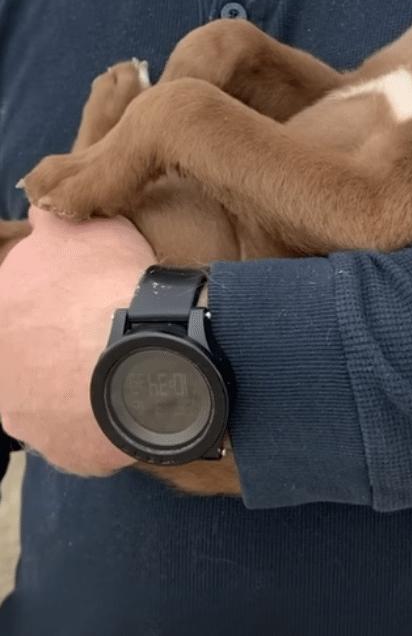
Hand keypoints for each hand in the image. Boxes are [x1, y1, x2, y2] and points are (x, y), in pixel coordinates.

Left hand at [0, 207, 155, 475]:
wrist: (143, 352)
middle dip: (54, 350)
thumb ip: (56, 222)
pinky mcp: (63, 453)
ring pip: (49, 402)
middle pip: (24, 360)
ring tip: (124, 374)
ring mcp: (25, 419)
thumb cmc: (105, 287)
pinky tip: (134, 405)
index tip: (76, 301)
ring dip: (76, 390)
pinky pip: (82, 438)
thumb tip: (46, 211)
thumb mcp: (81, 231)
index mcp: (0, 313)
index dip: (45, 302)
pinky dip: (104, 423)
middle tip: (100, 338)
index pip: (13, 308)